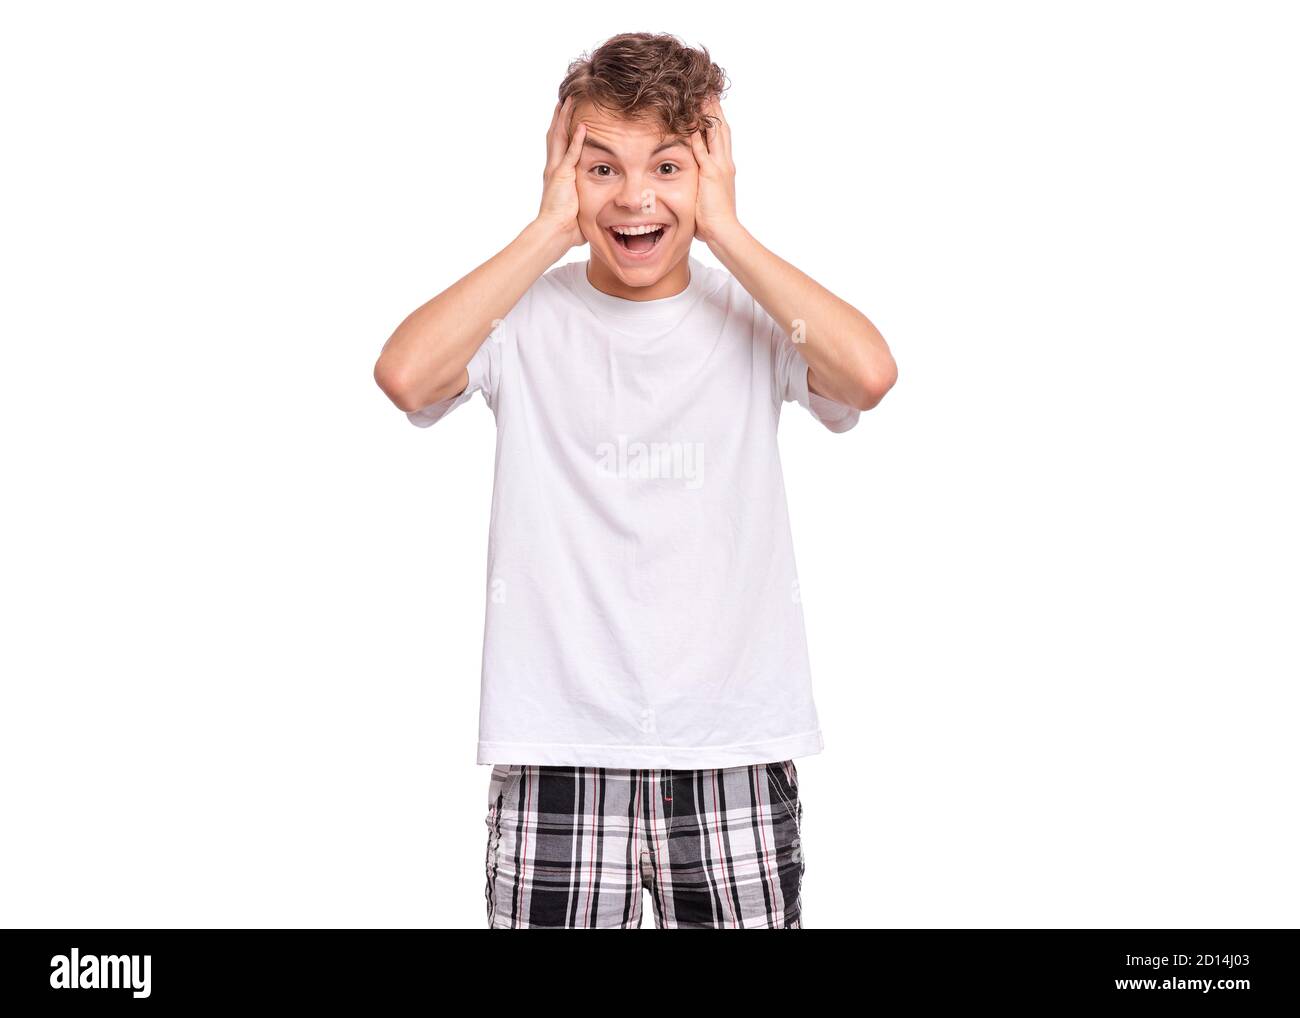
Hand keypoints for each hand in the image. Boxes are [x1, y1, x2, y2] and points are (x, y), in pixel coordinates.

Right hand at [535, 96, 587, 251]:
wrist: (554, 232)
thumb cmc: (566, 227)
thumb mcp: (579, 208)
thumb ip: (586, 201)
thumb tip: (601, 208)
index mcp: (557, 175)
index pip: (559, 147)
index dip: (561, 130)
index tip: (565, 117)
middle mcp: (553, 169)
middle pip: (555, 136)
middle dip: (559, 117)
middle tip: (564, 100)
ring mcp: (556, 171)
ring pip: (559, 138)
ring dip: (565, 119)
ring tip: (569, 101)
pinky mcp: (561, 176)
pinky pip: (571, 153)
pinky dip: (577, 139)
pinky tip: (583, 125)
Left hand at [689, 97, 739, 244]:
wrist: (724, 232)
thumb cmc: (714, 221)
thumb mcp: (708, 197)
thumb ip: (703, 186)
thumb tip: (695, 185)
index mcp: (725, 168)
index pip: (721, 138)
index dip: (717, 120)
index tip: (711, 104)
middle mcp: (725, 163)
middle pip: (722, 129)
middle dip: (715, 109)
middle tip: (709, 90)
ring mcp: (719, 167)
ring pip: (716, 133)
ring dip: (709, 113)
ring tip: (702, 95)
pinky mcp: (711, 174)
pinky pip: (702, 148)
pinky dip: (697, 133)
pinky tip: (690, 120)